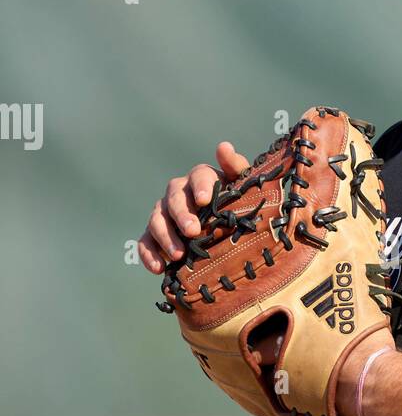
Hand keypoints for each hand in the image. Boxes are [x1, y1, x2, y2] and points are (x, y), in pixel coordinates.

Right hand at [138, 141, 249, 273]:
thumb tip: (223, 146)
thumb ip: (237, 168)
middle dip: (182, 215)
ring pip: (157, 220)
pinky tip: (158, 269)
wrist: (225, 234)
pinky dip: (148, 255)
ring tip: (178, 255)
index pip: (199, 176)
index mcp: (201, 179)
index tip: (204, 201)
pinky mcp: (154, 235)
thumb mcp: (242, 188)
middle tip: (193, 231)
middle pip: (174, 198)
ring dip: (165, 237)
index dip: (201, 186)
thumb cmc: (237, 205)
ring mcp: (164, 214)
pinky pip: (145, 242)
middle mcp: (178, 193)